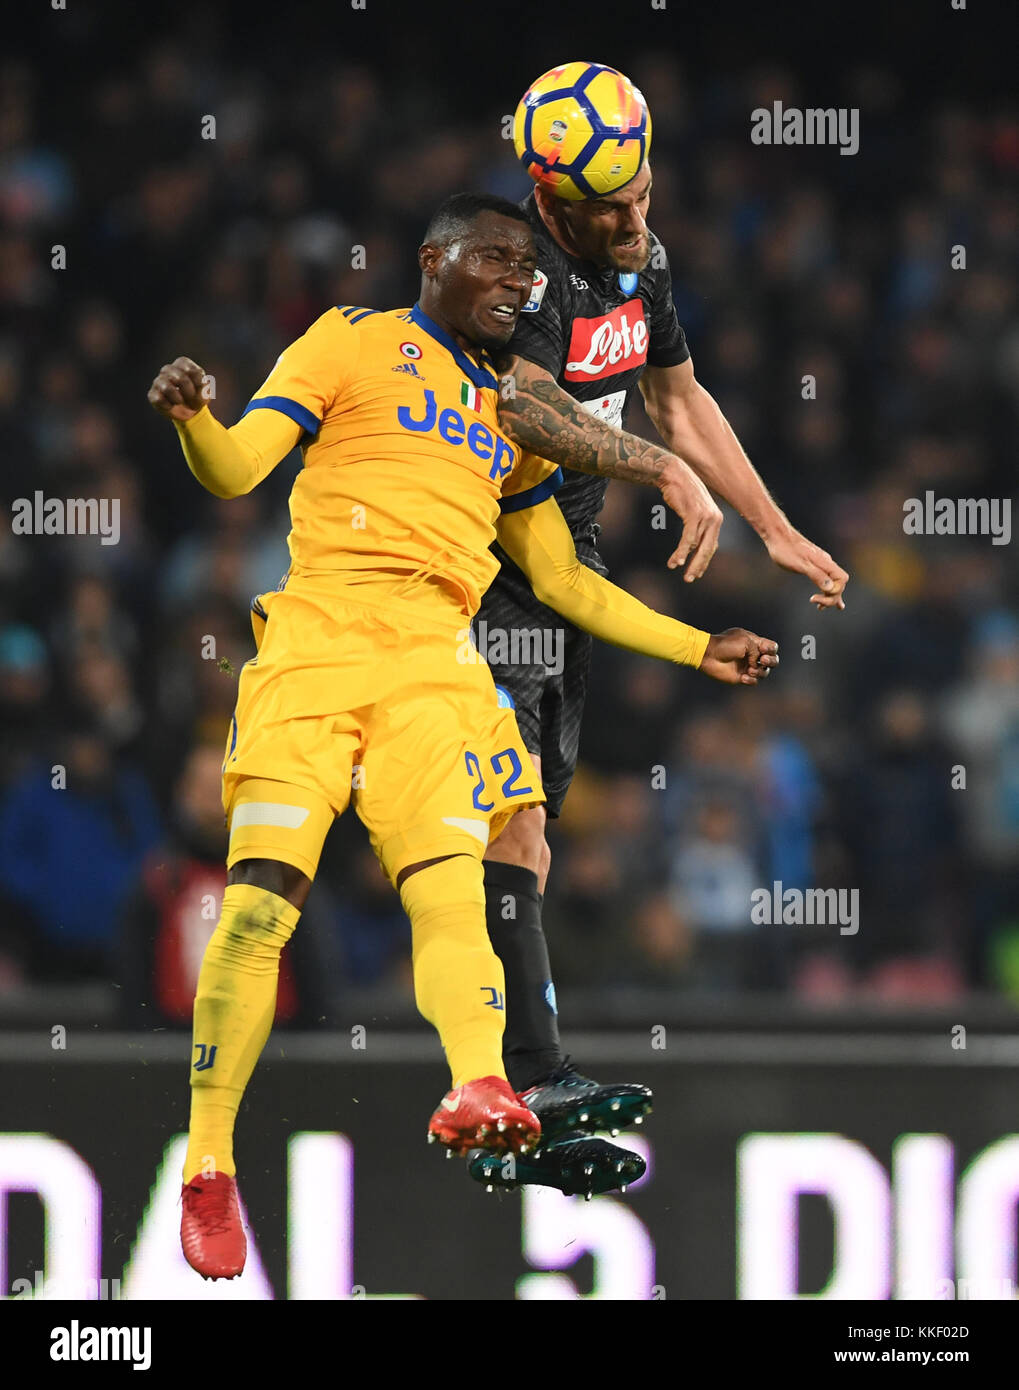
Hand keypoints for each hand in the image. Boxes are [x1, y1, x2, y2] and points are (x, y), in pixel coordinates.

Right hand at [147, 357, 206, 421]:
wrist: (190, 411)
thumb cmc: (197, 396)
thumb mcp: (206, 392)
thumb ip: (205, 386)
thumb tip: (200, 384)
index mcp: (182, 363)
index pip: (191, 370)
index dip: (199, 383)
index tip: (199, 389)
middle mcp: (168, 369)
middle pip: (180, 378)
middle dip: (190, 393)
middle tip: (191, 398)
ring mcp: (158, 381)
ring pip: (167, 388)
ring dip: (178, 399)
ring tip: (180, 401)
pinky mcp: (152, 394)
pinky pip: (159, 400)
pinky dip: (169, 406)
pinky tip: (171, 405)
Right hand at [660, 459, 723, 580]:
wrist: (674, 474)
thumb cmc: (681, 492)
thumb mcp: (692, 511)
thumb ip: (696, 527)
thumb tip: (692, 547)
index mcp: (716, 519)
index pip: (711, 546)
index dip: (703, 561)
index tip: (695, 573)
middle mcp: (715, 519)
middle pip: (707, 549)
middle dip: (698, 566)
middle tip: (689, 579)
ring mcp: (706, 517)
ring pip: (696, 546)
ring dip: (684, 558)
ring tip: (676, 568)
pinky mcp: (695, 515)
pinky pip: (688, 539)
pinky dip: (681, 551)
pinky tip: (675, 560)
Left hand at [699, 629, 778, 684]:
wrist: (709, 655)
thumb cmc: (725, 645)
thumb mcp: (745, 641)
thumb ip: (757, 651)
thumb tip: (757, 664)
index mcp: (755, 643)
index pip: (772, 647)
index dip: (771, 650)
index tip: (763, 650)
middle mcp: (753, 655)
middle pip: (773, 660)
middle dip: (772, 661)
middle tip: (762, 660)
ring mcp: (747, 666)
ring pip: (764, 672)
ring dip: (760, 671)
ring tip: (750, 670)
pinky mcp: (741, 677)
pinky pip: (754, 681)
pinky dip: (751, 680)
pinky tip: (743, 677)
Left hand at [765, 528, 848, 609]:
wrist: (777, 536)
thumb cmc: (786, 550)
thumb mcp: (800, 564)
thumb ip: (816, 575)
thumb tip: (830, 588)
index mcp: (825, 562)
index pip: (841, 580)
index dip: (834, 592)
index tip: (816, 597)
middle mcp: (826, 562)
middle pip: (838, 583)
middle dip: (831, 597)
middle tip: (818, 606)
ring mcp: (820, 563)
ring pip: (832, 581)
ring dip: (831, 595)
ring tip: (829, 608)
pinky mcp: (813, 564)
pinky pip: (825, 577)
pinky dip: (827, 588)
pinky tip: (825, 594)